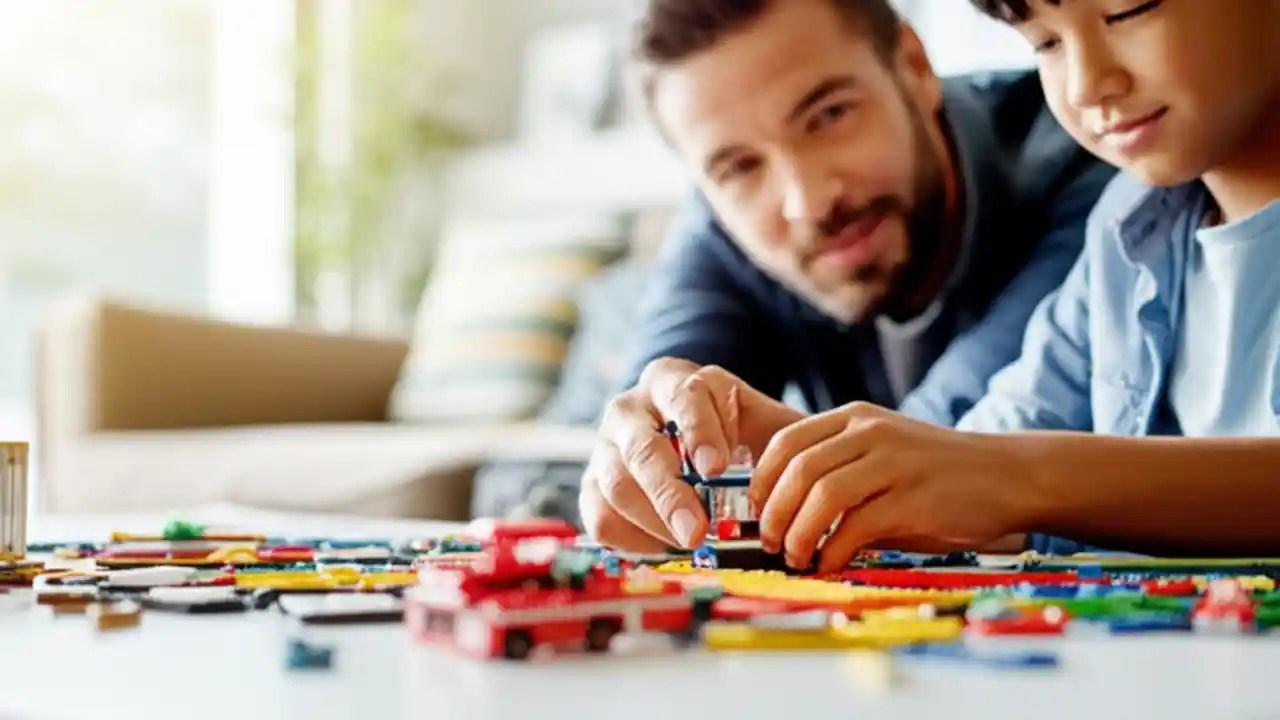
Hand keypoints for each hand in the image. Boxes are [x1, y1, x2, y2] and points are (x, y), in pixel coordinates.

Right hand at [579, 358, 803, 551]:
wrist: (687, 433)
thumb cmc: (735, 430)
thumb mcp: (762, 420)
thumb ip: (782, 438)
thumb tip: (814, 474)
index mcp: (672, 380)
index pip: (684, 398)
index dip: (699, 433)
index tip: (717, 468)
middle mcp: (630, 407)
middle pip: (641, 448)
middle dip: (669, 493)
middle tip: (696, 531)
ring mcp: (605, 445)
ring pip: (614, 483)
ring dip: (651, 521)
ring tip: (688, 544)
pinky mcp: (593, 482)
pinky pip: (599, 515)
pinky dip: (631, 538)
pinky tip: (665, 548)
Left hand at [749, 402, 1031, 572]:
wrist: (1007, 475)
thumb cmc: (937, 474)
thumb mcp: (882, 456)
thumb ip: (838, 472)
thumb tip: (784, 514)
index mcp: (855, 419)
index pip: (786, 442)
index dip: (761, 479)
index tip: (754, 510)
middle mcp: (870, 433)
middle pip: (798, 469)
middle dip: (773, 511)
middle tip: (767, 541)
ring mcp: (894, 462)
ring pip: (822, 494)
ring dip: (798, 532)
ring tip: (795, 556)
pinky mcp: (914, 498)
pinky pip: (857, 525)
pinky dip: (834, 550)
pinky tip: (830, 564)